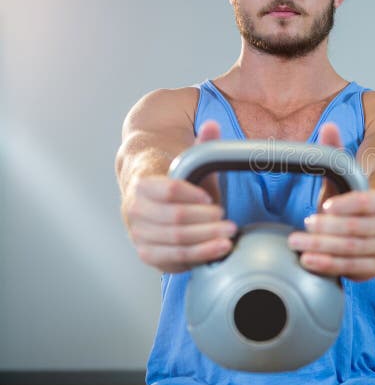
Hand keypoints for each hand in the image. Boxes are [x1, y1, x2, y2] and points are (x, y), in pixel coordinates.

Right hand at [122, 120, 236, 272]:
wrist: (149, 195)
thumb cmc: (174, 178)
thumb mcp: (187, 161)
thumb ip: (201, 144)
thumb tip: (212, 125)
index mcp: (141, 182)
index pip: (167, 190)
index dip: (191, 195)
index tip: (211, 197)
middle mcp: (135, 210)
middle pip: (174, 218)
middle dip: (205, 220)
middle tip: (228, 219)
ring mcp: (139, 235)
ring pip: (175, 240)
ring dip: (206, 239)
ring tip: (229, 234)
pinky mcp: (149, 254)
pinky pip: (175, 258)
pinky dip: (200, 255)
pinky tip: (220, 249)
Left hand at [288, 123, 374, 280]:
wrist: (372, 227)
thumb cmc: (353, 201)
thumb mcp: (344, 177)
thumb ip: (335, 152)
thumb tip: (328, 127)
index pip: (367, 202)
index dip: (344, 206)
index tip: (322, 207)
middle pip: (357, 229)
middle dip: (327, 229)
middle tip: (303, 225)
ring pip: (353, 250)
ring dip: (322, 248)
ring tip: (298, 243)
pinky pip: (353, 269)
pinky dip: (329, 266)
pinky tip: (310, 260)